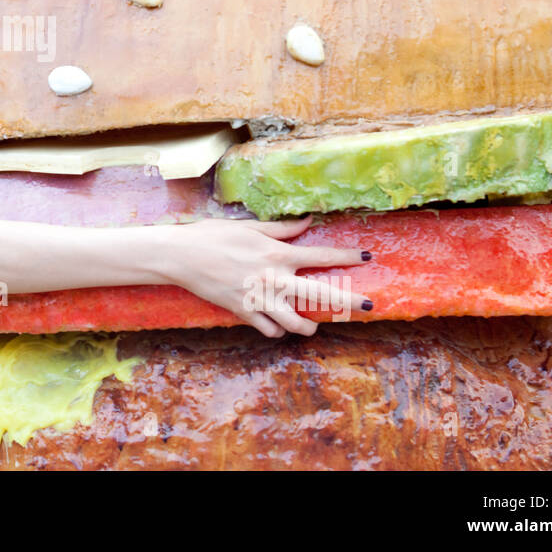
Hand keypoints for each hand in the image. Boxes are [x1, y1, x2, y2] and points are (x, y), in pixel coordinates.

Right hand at [166, 215, 372, 337]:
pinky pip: (269, 329)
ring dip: (308, 326)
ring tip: (312, 326)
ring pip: (296, 322)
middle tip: (370, 306)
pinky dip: (275, 330)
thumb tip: (308, 221)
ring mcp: (260, 298)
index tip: (367, 257)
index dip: (347, 255)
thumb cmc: (214, 235)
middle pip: (321, 293)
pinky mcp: (244, 312)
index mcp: (278, 253)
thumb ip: (281, 229)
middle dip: (349, 300)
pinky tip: (276, 326)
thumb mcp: (249, 227)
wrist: (182, 255)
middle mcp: (275, 278)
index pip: (322, 255)